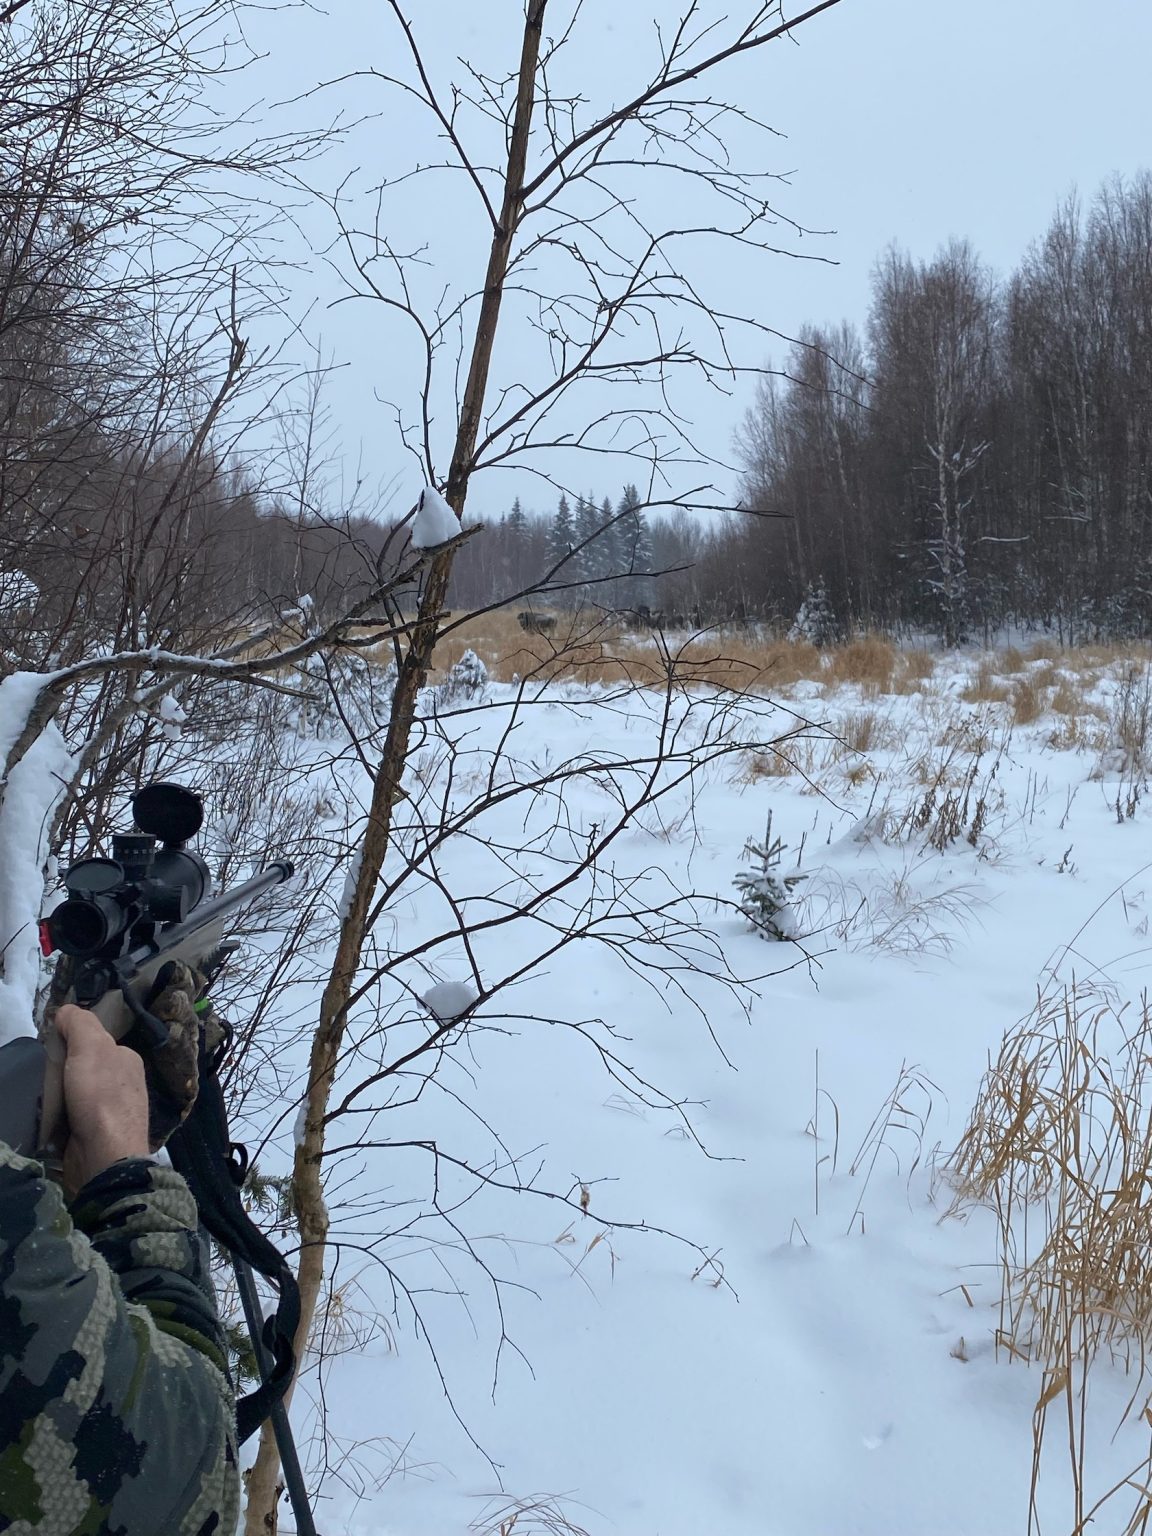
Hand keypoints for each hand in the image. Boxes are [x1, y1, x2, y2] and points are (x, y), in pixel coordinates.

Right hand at [56, 1005, 149, 1194]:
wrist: (105, 1156)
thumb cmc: (100, 1097)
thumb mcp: (92, 1048)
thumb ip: (80, 1024)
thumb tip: (65, 1010)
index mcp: (127, 1060)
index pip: (95, 1042)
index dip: (70, 1042)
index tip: (48, 1049)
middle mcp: (123, 1083)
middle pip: (82, 1068)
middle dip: (61, 1071)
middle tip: (40, 1075)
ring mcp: (110, 1111)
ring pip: (74, 1093)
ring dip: (57, 1095)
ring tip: (40, 1096)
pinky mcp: (96, 1134)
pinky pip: (71, 1117)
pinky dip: (58, 1116)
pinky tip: (47, 1117)